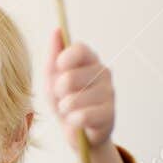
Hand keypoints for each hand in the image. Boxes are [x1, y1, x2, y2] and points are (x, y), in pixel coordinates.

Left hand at [45, 27, 115, 151]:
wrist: (77, 132)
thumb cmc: (65, 101)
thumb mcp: (53, 79)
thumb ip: (54, 56)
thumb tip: (57, 31)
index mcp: (89, 60)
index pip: (79, 49)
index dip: (64, 60)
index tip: (59, 68)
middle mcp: (103, 73)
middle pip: (71, 77)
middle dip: (58, 92)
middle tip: (61, 97)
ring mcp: (109, 93)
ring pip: (74, 99)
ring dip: (64, 108)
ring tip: (69, 110)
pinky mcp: (110, 114)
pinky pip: (83, 116)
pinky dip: (73, 121)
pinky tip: (75, 121)